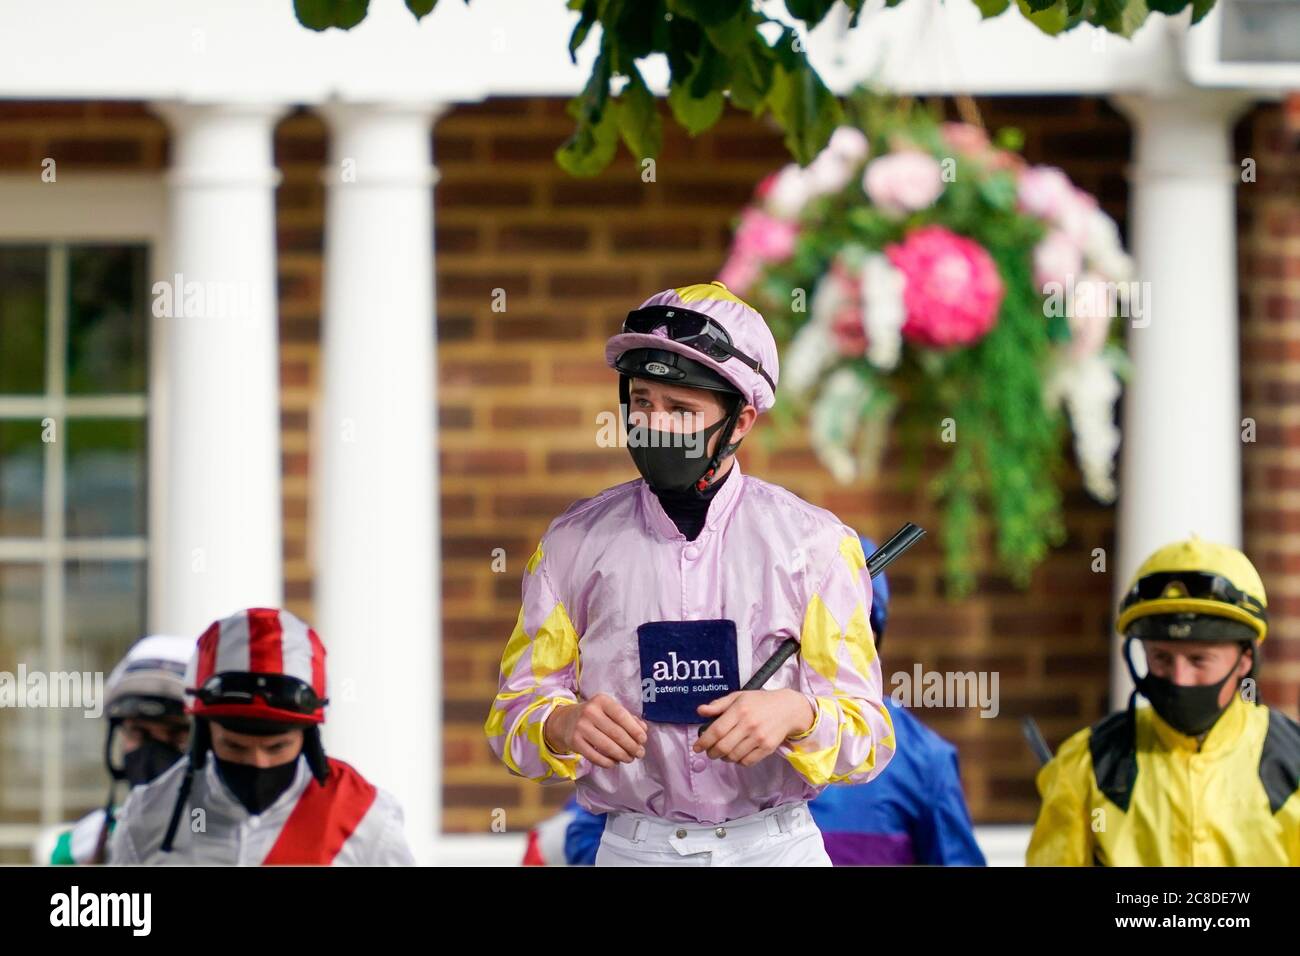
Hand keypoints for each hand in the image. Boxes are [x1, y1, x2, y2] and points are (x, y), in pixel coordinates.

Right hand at [543, 693, 647, 769]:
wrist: (564, 721)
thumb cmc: (593, 715)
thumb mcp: (608, 710)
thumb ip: (627, 718)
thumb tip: (643, 730)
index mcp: (601, 701)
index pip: (622, 716)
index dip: (635, 730)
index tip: (643, 740)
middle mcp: (590, 712)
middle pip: (616, 733)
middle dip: (631, 746)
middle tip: (640, 753)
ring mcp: (581, 727)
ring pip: (607, 746)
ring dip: (622, 755)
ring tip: (630, 759)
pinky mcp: (574, 742)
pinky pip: (595, 756)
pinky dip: (608, 762)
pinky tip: (615, 762)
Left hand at [693, 689, 813, 766]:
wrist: (788, 709)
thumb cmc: (760, 702)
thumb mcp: (738, 697)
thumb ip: (718, 705)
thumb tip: (700, 711)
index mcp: (740, 710)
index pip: (717, 731)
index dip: (703, 741)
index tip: (697, 747)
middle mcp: (749, 724)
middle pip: (723, 747)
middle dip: (711, 752)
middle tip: (709, 752)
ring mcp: (759, 737)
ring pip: (734, 756)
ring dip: (724, 758)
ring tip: (722, 753)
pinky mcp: (768, 748)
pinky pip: (747, 761)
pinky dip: (738, 761)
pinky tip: (736, 755)